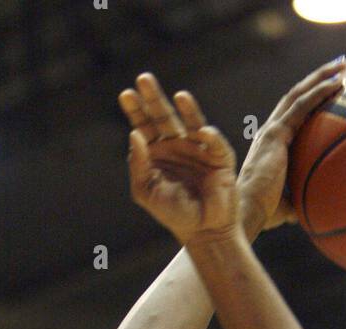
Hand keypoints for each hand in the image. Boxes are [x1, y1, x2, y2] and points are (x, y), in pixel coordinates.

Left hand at [119, 74, 238, 243]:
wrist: (204, 232)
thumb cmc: (174, 214)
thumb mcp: (147, 191)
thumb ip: (139, 165)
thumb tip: (134, 134)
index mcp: (157, 153)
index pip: (144, 126)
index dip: (135, 110)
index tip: (125, 94)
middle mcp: (177, 146)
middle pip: (163, 116)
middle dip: (154, 98)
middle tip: (143, 79)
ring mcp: (199, 149)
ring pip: (190, 121)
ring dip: (185, 107)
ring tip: (178, 96)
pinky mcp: (220, 157)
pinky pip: (215, 143)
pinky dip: (210, 136)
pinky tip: (202, 132)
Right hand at [238, 58, 345, 231]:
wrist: (248, 212)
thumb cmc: (264, 213)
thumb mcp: (287, 205)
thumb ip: (299, 201)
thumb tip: (313, 209)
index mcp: (272, 144)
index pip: (293, 114)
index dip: (310, 98)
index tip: (330, 87)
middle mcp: (271, 132)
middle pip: (296, 96)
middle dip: (318, 78)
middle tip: (340, 65)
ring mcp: (272, 130)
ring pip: (299, 94)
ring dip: (321, 77)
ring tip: (342, 63)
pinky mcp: (276, 134)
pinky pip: (301, 107)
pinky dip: (319, 93)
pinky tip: (337, 83)